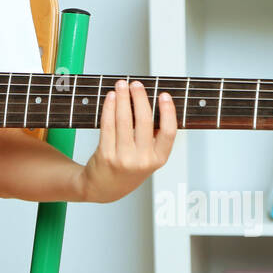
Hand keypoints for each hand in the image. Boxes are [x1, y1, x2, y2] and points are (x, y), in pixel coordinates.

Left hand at [80, 79, 176, 202]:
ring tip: (122, 85)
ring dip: (123, 98)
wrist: (103, 188)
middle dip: (140, 97)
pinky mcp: (105, 154)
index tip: (164, 95)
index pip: (169, 132)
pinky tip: (111, 97)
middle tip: (136, 84)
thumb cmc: (128, 169)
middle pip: (144, 121)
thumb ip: (153, 138)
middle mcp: (142, 160)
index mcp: (158, 160)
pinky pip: (108, 125)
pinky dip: (109, 108)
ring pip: (124, 120)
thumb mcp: (147, 159)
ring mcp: (123, 158)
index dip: (168, 112)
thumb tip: (150, 103)